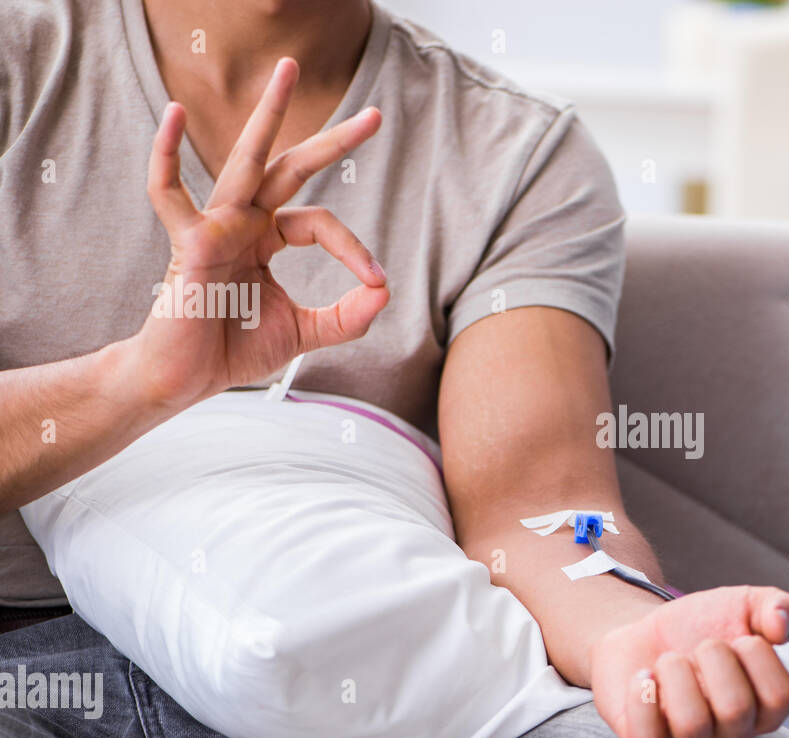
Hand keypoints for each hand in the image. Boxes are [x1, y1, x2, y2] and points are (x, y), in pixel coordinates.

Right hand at [131, 58, 389, 408]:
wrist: (187, 378)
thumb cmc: (234, 349)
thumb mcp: (305, 333)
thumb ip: (347, 317)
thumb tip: (386, 292)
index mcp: (267, 238)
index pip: (320, 222)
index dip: (355, 249)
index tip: (377, 281)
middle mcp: (243, 222)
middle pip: (292, 168)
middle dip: (332, 142)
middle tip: (375, 115)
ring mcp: (214, 226)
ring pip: (245, 160)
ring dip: (268, 115)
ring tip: (286, 71)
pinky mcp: (189, 243)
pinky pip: (168, 192)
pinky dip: (165, 154)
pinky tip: (170, 114)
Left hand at [589, 586, 788, 737]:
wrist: (645, 632)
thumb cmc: (702, 626)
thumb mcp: (745, 605)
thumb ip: (779, 607)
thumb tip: (782, 626)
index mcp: (764, 709)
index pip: (781, 697)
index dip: (757, 655)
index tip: (738, 637)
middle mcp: (732, 736)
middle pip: (736, 710)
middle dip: (713, 657)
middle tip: (700, 645)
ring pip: (692, 726)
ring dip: (675, 672)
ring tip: (668, 659)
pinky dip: (642, 698)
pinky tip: (643, 675)